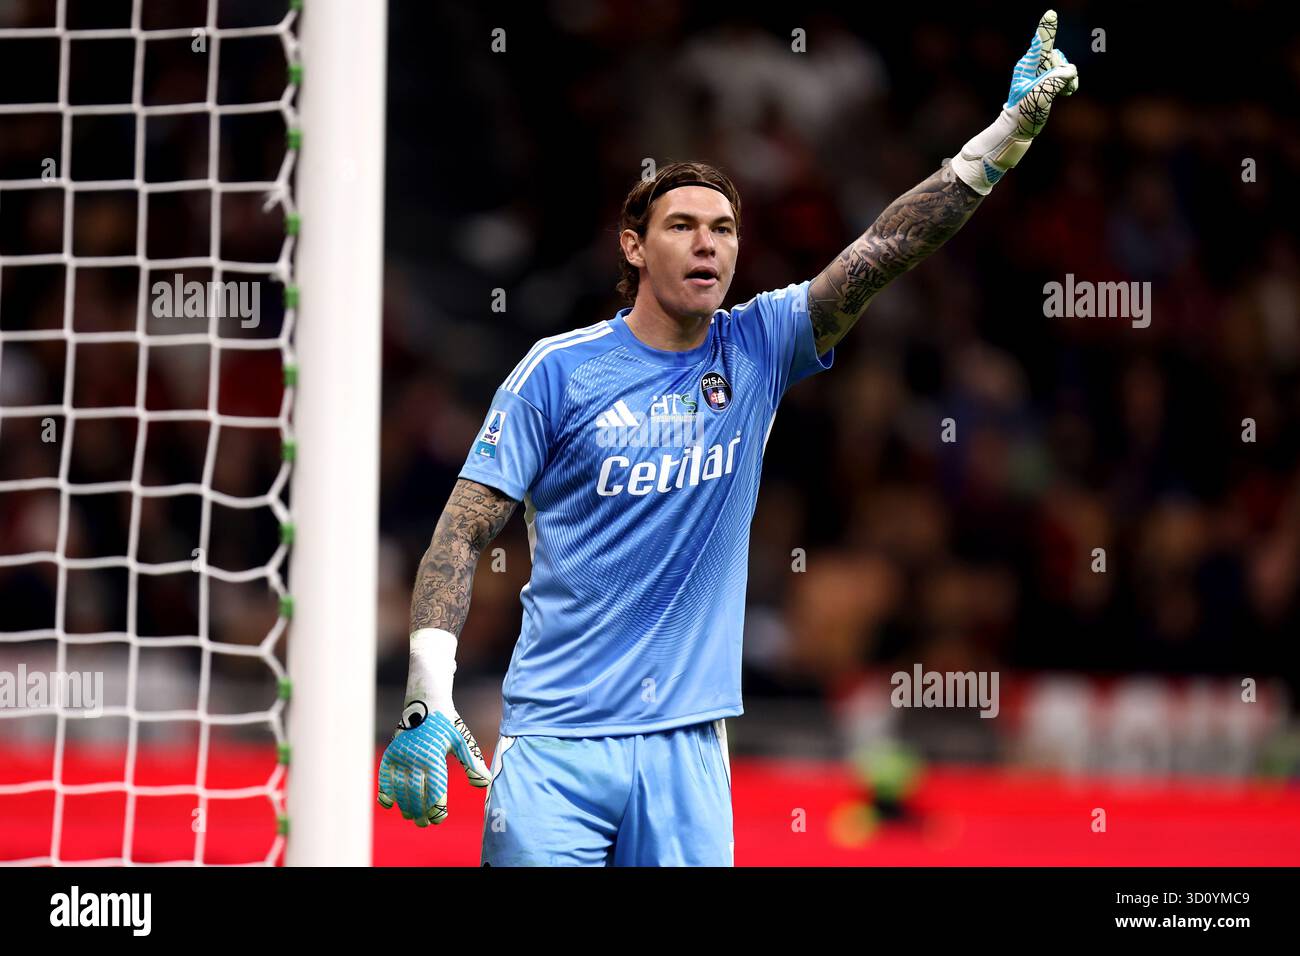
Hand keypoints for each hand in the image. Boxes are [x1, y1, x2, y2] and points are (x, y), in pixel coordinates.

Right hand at [377, 699, 489, 825]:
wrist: (426, 701)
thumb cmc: (448, 724)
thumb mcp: (462, 741)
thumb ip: (472, 763)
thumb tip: (484, 783)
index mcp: (434, 758)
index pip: (435, 792)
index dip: (437, 809)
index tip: (441, 818)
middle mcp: (415, 759)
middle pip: (416, 795)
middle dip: (421, 813)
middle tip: (425, 823)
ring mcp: (401, 757)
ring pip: (401, 790)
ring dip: (405, 806)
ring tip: (412, 817)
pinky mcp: (390, 754)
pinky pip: (385, 778)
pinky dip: (385, 792)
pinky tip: (389, 804)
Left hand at [950, 9, 1079, 193]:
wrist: (1017, 131)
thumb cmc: (1024, 115)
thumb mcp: (1040, 97)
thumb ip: (1056, 79)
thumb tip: (1069, 71)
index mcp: (1027, 66)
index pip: (1040, 44)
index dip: (1047, 29)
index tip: (1050, 14)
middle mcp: (1032, 66)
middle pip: (1057, 56)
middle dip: (1063, 70)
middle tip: (1061, 90)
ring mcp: (1038, 74)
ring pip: (1062, 65)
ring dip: (1067, 78)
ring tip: (1063, 94)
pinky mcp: (1045, 82)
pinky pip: (1063, 74)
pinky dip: (1068, 82)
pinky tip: (1066, 93)